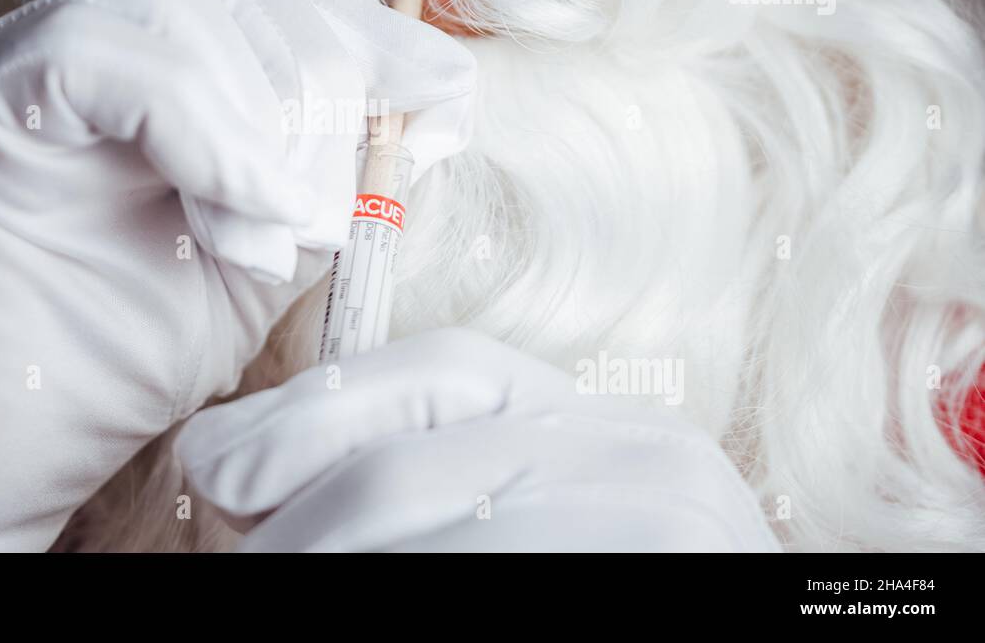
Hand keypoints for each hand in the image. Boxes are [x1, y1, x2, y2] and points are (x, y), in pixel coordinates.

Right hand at [0, 0, 474, 551]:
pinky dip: (197, 124)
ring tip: (273, 223)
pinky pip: (100, 56)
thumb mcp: (258, 253)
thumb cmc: (112, 357)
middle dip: (318, 71)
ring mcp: (18, 59)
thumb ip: (320, 170)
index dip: (367, 32)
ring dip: (260, 109)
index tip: (443, 97)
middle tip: (330, 190)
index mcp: (155, 65)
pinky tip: (240, 207)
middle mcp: (85, 38)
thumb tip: (414, 113)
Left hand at [177, 329, 781, 551]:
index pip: (438, 370)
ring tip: (275, 580)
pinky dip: (400, 574)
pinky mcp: (663, 564)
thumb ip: (417, 472)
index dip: (309, 414)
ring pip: (410, 512)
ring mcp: (658, 514)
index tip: (221, 469)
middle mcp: (638, 450)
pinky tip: (353, 592)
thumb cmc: (596, 572)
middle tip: (240, 562)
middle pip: (403, 460)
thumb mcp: (510, 516)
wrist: (764, 636)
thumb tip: (226, 457)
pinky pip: (471, 567)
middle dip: (293, 526)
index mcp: (598, 423)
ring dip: (317, 556)